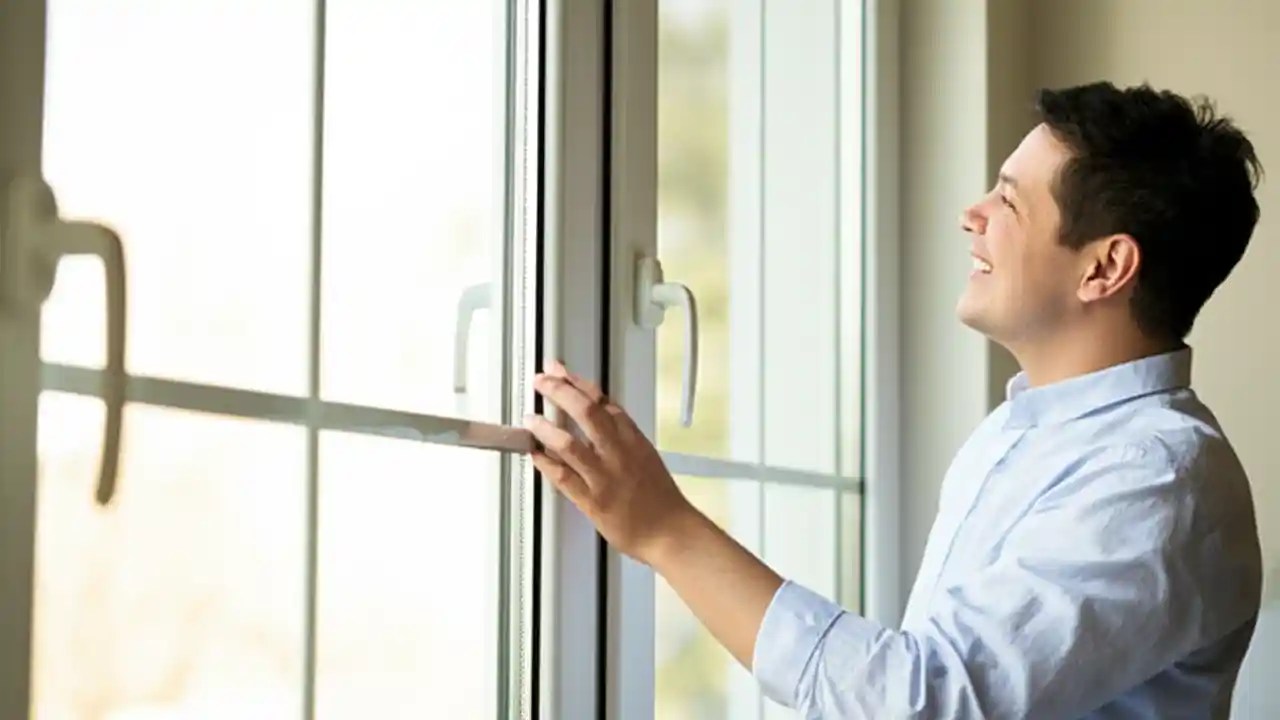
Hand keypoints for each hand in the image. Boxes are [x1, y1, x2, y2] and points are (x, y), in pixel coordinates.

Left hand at [523, 361, 696, 565]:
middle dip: (560, 391)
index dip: (578, 383)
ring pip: (570, 444)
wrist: (671, 532)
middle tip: (541, 381)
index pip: (603, 401)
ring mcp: (604, 477)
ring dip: (545, 428)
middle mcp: (618, 453)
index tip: (560, 371)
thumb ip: (620, 435)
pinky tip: (534, 454)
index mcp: (632, 438)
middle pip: (586, 412)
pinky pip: (564, 478)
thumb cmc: (659, 498)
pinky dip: (545, 464)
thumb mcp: (644, 455)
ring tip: (530, 418)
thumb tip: (595, 415)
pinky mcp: (593, 502)